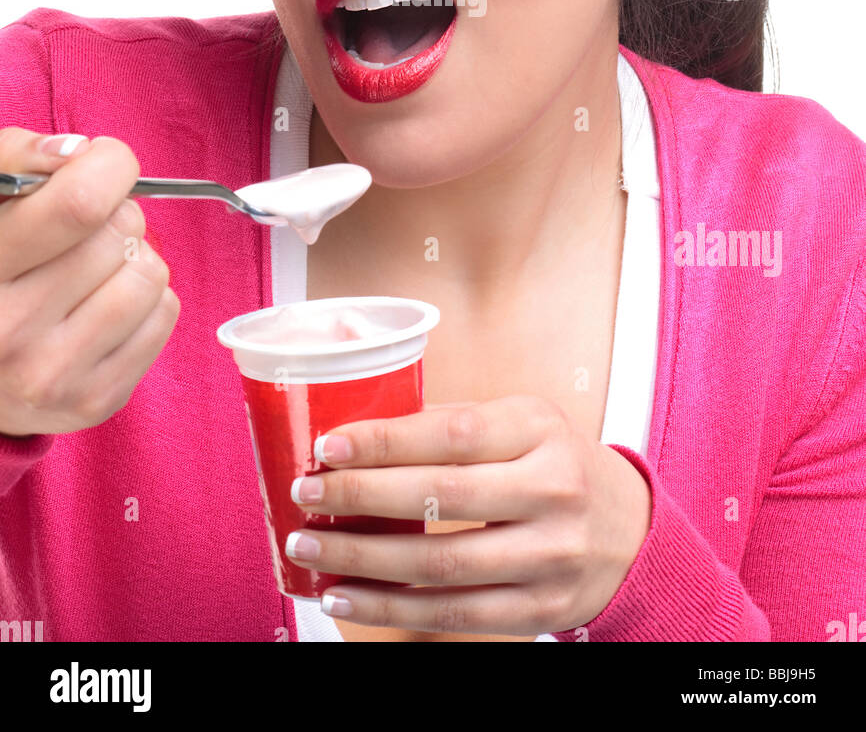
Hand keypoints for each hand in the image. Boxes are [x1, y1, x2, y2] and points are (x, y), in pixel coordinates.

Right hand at [0, 126, 179, 436]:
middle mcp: (9, 331)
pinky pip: (165, 315)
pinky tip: (104, 304)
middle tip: (85, 229)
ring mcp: (53, 374)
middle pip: (121, 233)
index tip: (101, 163)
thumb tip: (80, 154)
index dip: (107, 167)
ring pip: (151, 274)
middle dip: (115, 214)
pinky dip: (147, 299)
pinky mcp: (95, 400)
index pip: (79, 205)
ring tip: (94, 268)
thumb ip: (19, 159)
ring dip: (134, 258)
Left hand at [286, 394, 651, 634]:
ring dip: (364, 560)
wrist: (630, 530)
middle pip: (441, 498)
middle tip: (306, 494)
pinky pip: (453, 614)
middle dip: (361, 498)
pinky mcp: (542, 609)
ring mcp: (551, 555)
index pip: (453, 434)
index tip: (328, 446)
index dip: (385, 440)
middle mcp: (552, 490)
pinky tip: (347, 595)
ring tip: (310, 550)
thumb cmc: (555, 463)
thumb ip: (454, 424)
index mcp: (540, 430)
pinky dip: (392, 608)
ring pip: (441, 565)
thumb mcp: (523, 422)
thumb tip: (360, 430)